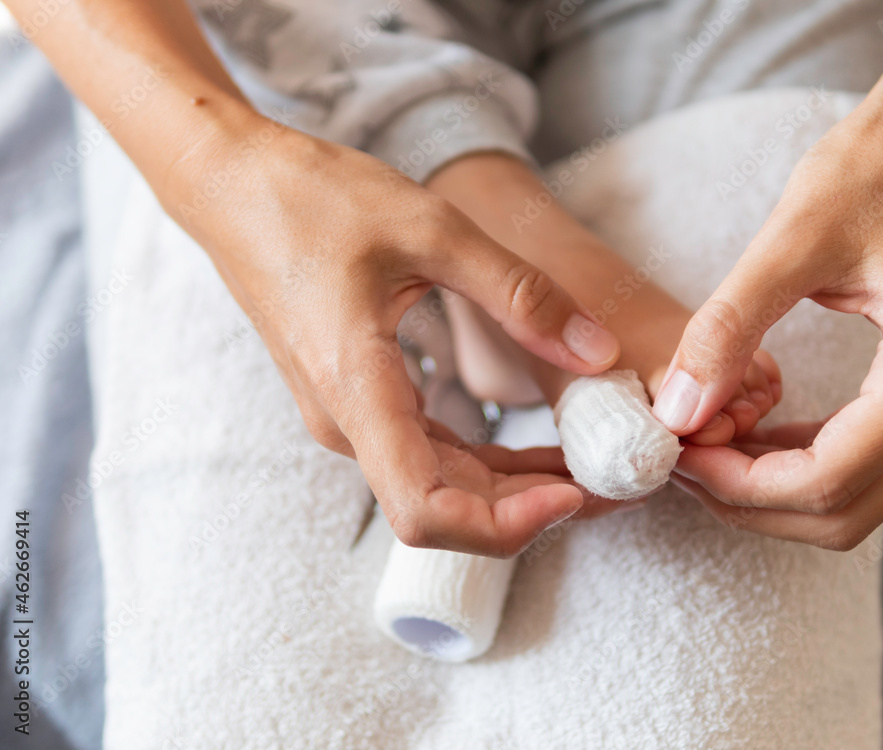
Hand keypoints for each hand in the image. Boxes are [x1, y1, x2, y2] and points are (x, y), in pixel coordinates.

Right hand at [174, 114, 621, 556]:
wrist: (233, 189)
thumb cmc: (314, 200)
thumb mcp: (431, 229)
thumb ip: (519, 293)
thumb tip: (598, 354)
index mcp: (356, 389)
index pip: (425, 510)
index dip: (504, 524)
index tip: (573, 495)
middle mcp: (349, 423)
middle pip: (446, 509)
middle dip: (535, 509)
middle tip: (618, 482)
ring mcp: (352, 417)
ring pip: (444, 487)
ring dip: (519, 489)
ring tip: (595, 463)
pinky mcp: (362, 402)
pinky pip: (433, 455)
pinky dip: (493, 462)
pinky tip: (545, 443)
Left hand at [653, 31, 882, 549]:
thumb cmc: (879, 164)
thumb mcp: (792, 238)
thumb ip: (729, 326)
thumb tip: (677, 410)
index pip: (829, 479)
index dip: (741, 485)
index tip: (677, 455)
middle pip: (843, 510)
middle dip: (751, 500)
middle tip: (682, 457)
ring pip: (853, 499)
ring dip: (771, 491)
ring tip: (704, 446)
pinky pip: (861, 462)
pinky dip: (796, 464)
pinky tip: (745, 433)